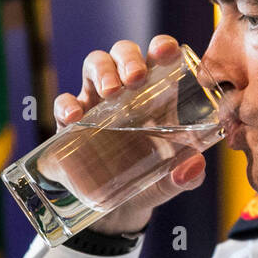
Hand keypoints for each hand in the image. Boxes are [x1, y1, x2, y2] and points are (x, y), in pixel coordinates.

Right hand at [50, 35, 206, 234]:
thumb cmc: (150, 181)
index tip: (166, 50)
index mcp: (157, 96)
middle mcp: (126, 92)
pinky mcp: (70, 124)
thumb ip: (188, 176)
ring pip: (94, 65)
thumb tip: (194, 166)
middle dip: (129, 58)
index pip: (159, 59)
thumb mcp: (172, 182)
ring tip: (110, 91)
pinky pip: (63, 103)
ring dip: (102, 71)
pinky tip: (74, 118)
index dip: (162, 47)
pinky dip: (66, 105)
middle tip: (136, 78)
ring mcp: (96, 104)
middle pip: (123, 54)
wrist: (116, 210)